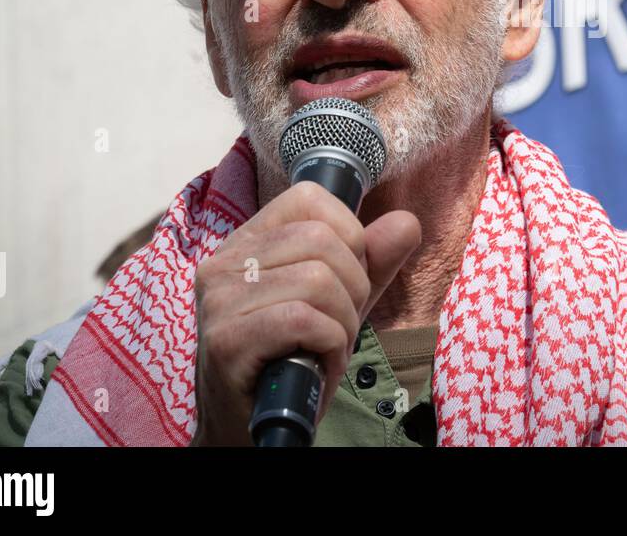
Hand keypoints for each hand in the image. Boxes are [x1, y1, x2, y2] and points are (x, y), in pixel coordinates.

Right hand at [189, 181, 419, 444]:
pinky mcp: (225, 340)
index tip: (344, 282)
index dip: (349, 238)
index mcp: (246, 242)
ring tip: (326, 349)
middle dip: (353, 289)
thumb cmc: (293, 358)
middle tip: (337, 327)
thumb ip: (372, 261)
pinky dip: (329, 347)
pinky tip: (317, 366)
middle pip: (322, 242)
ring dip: (342, 325)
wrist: (252, 427)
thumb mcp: (340, 302)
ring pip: (318, 281)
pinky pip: (304, 320)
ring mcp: (219, 301)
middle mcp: (223, 263)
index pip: (310, 199)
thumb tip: (406, 223)